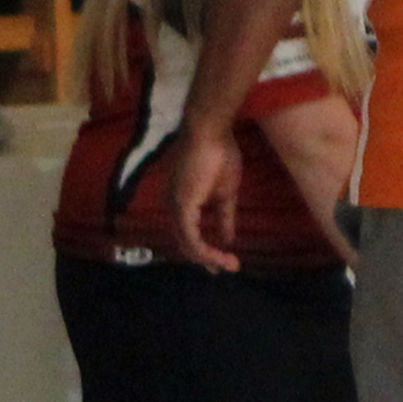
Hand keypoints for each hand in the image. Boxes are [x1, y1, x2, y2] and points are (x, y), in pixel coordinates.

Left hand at [170, 122, 242, 272]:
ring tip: (229, 265)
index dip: (204, 249)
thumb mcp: (226, 193)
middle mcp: (173, 205)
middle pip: (184, 241)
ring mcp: (174, 205)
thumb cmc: (219, 155)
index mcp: (182, 200)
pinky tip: (220, 256)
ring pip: (186, 242)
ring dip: (208, 258)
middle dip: (205, 259)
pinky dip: (205, 250)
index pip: (188, 232)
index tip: (225, 259)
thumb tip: (228, 239)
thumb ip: (224, 217)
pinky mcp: (181, 204)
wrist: (211, 132)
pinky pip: (190, 236)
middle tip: (226, 269)